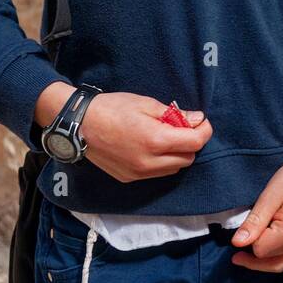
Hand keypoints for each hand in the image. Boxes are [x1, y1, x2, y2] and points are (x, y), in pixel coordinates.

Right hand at [76, 92, 211, 182]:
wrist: (79, 124)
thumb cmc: (112, 108)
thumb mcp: (145, 104)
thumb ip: (174, 114)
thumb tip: (197, 119)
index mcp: (156, 140)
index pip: (195, 142)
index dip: (204, 131)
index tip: (201, 121)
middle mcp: (149, 162)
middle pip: (187, 158)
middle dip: (190, 143)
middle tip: (183, 127)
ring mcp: (138, 173)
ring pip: (173, 169)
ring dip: (176, 154)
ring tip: (165, 137)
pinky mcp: (129, 178)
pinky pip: (155, 173)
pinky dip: (161, 162)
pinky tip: (150, 147)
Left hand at [229, 93, 282, 273]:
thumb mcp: (269, 197)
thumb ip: (254, 223)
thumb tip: (237, 243)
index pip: (260, 251)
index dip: (249, 242)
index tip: (245, 230)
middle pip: (271, 264)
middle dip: (253, 259)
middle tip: (236, 255)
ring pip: (281, 264)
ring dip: (264, 260)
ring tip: (249, 251)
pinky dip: (276, 257)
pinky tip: (267, 246)